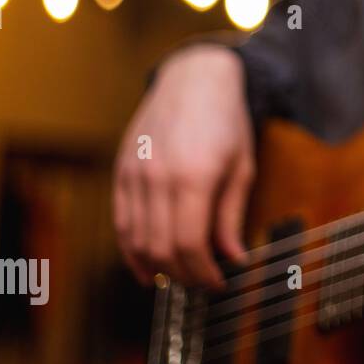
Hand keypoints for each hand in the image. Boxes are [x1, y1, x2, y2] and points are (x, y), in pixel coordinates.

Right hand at [113, 45, 252, 287]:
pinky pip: (121, 222)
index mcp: (193, 177)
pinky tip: (148, 267)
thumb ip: (231, 216)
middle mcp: (157, 178)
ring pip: (135, 240)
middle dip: (184, 275)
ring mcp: (134, 174)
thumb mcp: (242, 168)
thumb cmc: (227, 121)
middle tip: (203, 284)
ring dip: (157, 267)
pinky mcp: (121, 172)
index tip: (219, 284)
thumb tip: (233, 259)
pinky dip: (131, 250)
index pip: (190, 245)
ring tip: (180, 278)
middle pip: (161, 248)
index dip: (204, 273)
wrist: (194, 78)